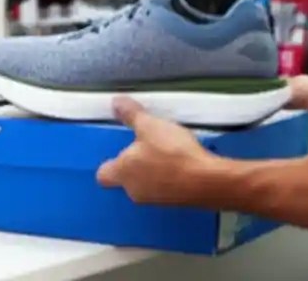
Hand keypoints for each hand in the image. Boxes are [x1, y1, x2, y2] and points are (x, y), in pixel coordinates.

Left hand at [96, 98, 219, 205]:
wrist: (205, 180)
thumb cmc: (171, 151)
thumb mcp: (150, 125)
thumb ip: (131, 115)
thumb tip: (115, 103)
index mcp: (122, 172)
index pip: (103, 175)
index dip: (110, 163)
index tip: (120, 150)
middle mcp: (133, 191)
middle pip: (126, 179)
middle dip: (135, 164)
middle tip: (148, 145)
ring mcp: (154, 200)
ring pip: (146, 185)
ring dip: (153, 172)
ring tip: (168, 152)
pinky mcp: (174, 204)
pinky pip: (165, 190)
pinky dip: (170, 179)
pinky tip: (182, 164)